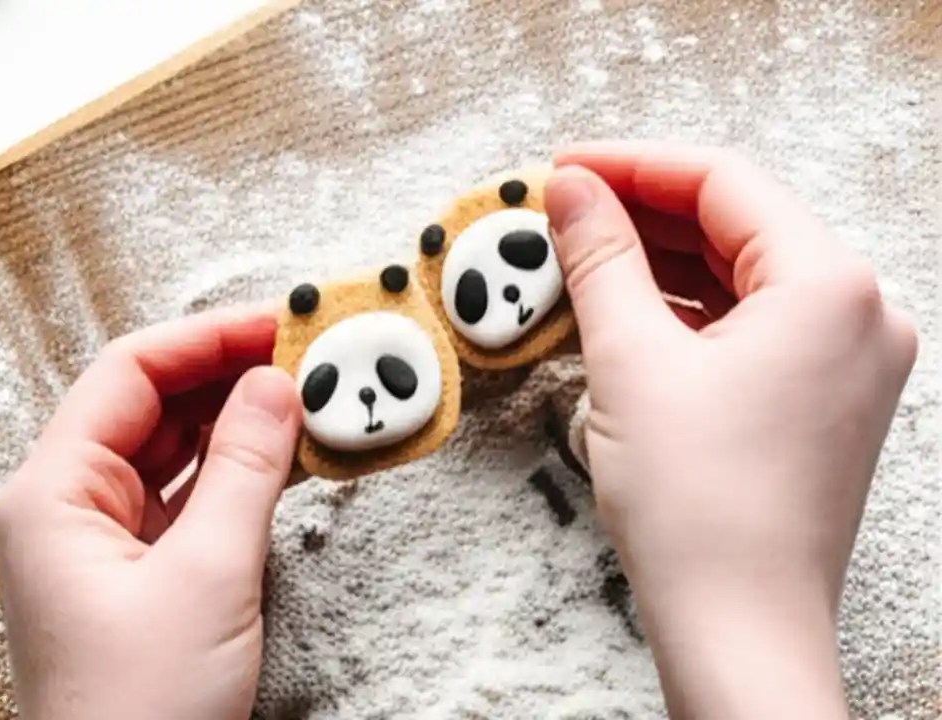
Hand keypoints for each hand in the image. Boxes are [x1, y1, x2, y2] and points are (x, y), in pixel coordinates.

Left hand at [0, 306, 301, 719]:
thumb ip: (246, 471)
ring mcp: (99, 544)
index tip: (273, 323)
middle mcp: (65, 508)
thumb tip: (275, 387)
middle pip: (149, 407)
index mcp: (50, 493)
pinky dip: (233, 477)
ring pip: (170, 453)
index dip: (205, 340)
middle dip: (226, 377)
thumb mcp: (207, 578)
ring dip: (236, 425)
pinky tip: (281, 458)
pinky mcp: (134, 578)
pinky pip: (183, 501)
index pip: (128, 375)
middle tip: (301, 355)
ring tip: (303, 399)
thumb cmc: (135, 714)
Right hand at [544, 141, 916, 718]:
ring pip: (744, 275)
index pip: (723, 182)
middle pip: (739, 224)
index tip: (564, 167)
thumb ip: (600, 257)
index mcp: (830, 286)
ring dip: (663, 261)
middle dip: (644, 212)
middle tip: (563, 210)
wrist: (738, 628)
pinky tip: (627, 311)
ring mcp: (850, 360)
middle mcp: (860, 313)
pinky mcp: (825, 400)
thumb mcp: (629, 360)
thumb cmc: (699, 508)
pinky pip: (754, 326)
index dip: (632, 164)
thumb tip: (572, 189)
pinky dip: (689, 311)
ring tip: (582, 258)